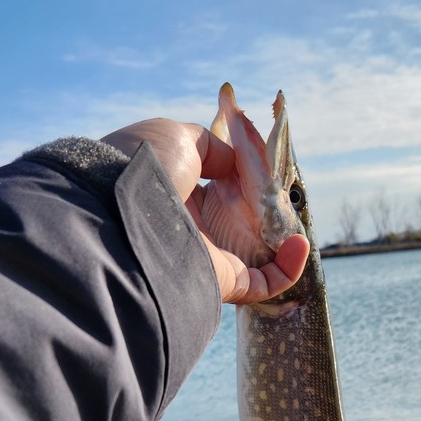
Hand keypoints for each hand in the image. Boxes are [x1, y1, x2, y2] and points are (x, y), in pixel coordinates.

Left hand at [101, 119, 308, 304]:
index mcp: (174, 195)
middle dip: (267, 215)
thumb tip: (235, 160)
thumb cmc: (144, 164)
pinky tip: (300, 244)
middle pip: (238, 227)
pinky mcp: (222, 283)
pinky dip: (288, 268)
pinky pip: (264, 284)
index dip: (241, 185)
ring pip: (256, 257)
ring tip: (297, 224)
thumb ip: (212, 146)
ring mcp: (206, 258)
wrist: (121, 207)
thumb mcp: (178, 136)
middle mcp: (188, 229)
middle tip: (283, 200)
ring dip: (282, 242)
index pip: (215, 195)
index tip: (262, 174)